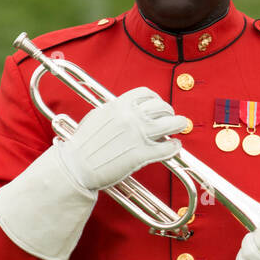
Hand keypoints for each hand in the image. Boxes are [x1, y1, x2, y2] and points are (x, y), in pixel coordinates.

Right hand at [58, 87, 188, 191]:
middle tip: (171, 118)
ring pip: (171, 124)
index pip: (146, 94)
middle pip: (162, 107)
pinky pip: (167, 148)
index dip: (156, 99)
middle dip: (169, 112)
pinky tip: (175, 147)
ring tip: (182, 127)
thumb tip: (121, 110)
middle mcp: (131, 117)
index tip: (157, 105)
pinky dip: (175, 147)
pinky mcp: (142, 155)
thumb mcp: (97, 117)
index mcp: (119, 105)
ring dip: (180, 124)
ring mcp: (138, 135)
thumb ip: (113, 111)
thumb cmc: (82, 145)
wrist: (77, 165)